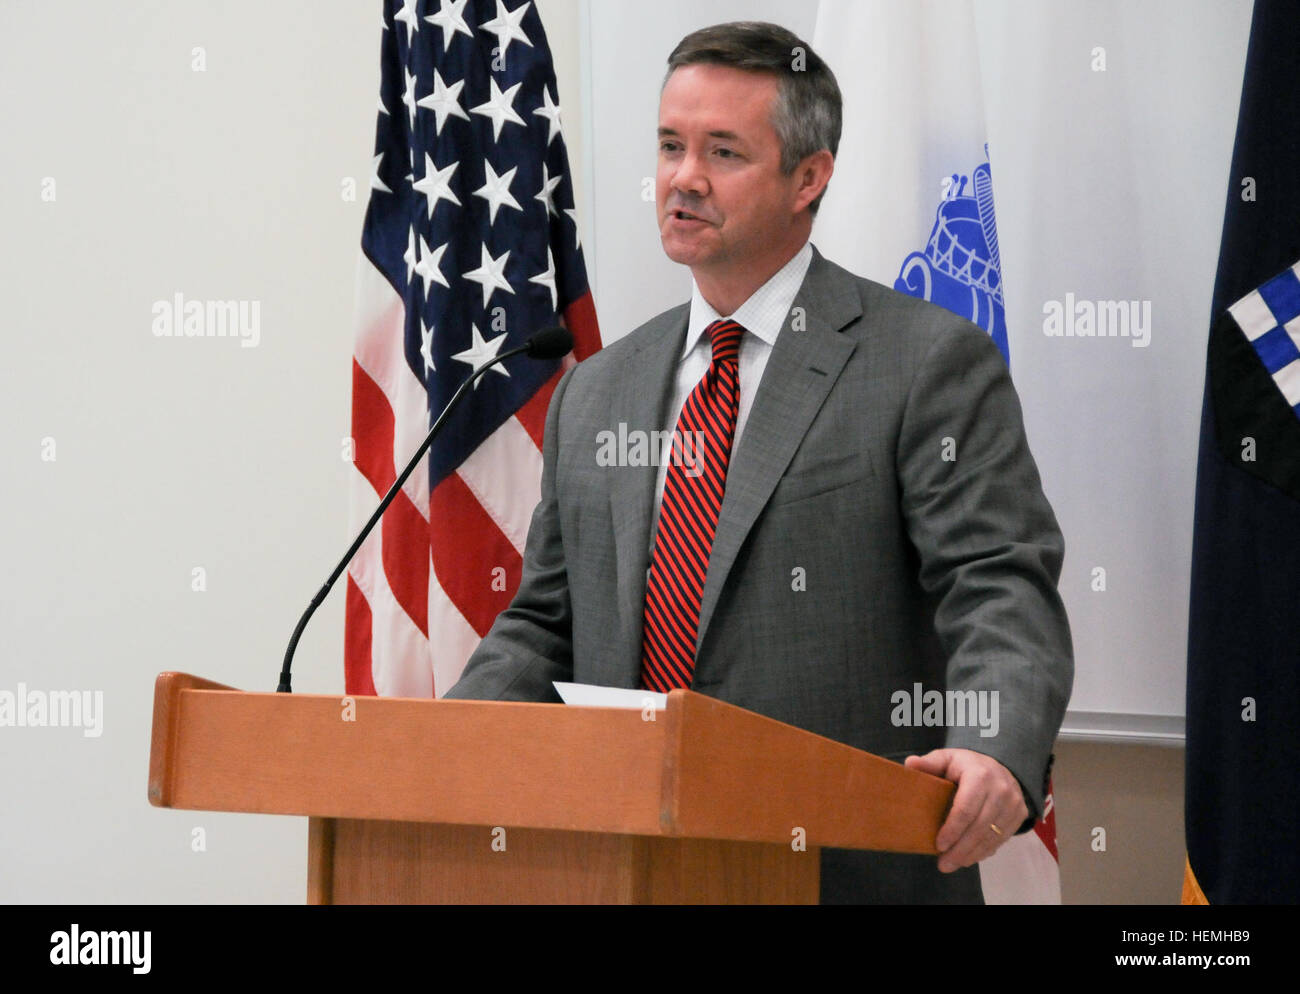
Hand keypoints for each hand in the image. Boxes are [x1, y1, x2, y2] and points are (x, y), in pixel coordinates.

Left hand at [904, 748, 1028, 872]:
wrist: (1000, 766)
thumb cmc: (966, 765)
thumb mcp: (947, 758)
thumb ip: (929, 763)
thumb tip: (909, 764)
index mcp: (980, 775)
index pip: (966, 808)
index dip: (952, 829)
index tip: (939, 845)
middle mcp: (1001, 790)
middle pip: (979, 827)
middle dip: (960, 849)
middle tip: (943, 865)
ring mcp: (1013, 804)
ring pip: (991, 837)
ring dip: (971, 855)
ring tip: (952, 864)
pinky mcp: (1020, 815)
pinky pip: (1001, 839)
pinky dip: (984, 851)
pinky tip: (969, 858)